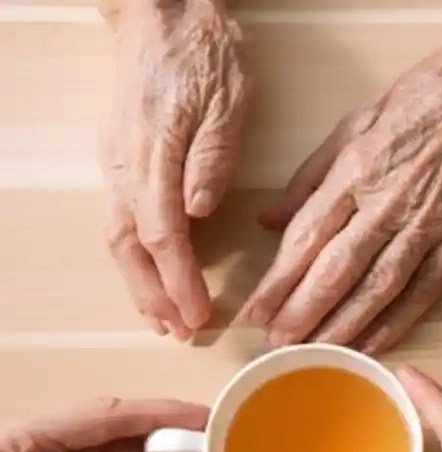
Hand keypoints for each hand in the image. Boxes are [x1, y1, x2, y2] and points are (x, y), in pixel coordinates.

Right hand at [100, 0, 250, 339]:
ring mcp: (117, 162)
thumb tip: (198, 209)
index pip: (163, 234)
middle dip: (153, 295)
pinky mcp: (120, 159)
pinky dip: (133, 255)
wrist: (162, 13)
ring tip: (163, 319)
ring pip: (118, 235)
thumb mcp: (227, 99)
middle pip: (130, 245)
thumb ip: (212, 156)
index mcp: (154, 153)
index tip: (198, 314)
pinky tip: (149, 274)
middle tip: (180, 333)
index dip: (179, 280)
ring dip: (138, 282)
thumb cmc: (204, 54)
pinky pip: (119, 218)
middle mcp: (126, 164)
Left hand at [245, 0, 441, 352]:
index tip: (256, 307)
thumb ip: (313, 175)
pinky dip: (399, 321)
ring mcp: (431, 224)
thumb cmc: (430, 96)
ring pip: (378, 286)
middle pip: (336, 268)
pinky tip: (374, 344)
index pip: (307, 235)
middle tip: (275, 343)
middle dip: (302, 311)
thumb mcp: (359, 121)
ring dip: (344, 324)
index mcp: (358, 169)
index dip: (278, 278)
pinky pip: (426, 291)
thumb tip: (270, 219)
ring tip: (315, 351)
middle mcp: (390, 201)